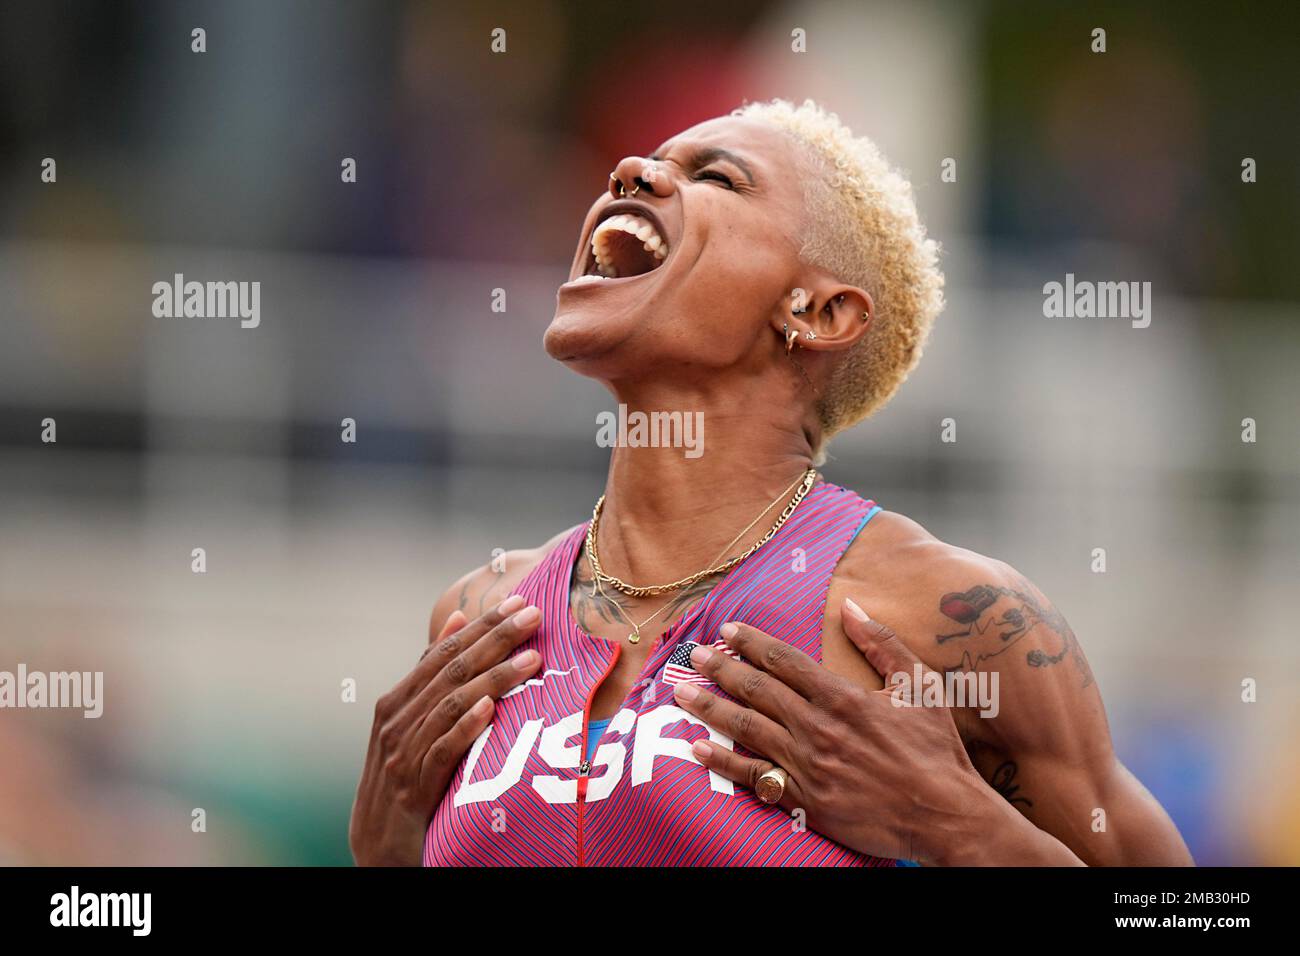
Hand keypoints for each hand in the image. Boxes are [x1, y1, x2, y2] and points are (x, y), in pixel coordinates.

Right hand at [348, 595, 542, 865]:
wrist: (378, 847)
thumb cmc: (404, 778)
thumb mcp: (413, 725)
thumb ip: (433, 677)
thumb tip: (457, 621)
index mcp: (397, 702)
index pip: (443, 652)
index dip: (482, 625)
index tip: (519, 603)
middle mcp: (395, 721)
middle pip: (451, 670)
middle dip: (495, 639)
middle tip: (533, 616)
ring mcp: (402, 754)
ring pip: (452, 705)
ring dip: (494, 679)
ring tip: (531, 660)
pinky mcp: (414, 788)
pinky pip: (443, 751)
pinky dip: (465, 726)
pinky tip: (490, 709)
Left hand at [671, 598, 1000, 864]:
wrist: (945, 816)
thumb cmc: (936, 750)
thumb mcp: (920, 686)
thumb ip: (883, 644)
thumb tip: (851, 606)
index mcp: (844, 697)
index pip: (785, 661)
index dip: (753, 643)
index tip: (728, 630)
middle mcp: (819, 728)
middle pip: (758, 691)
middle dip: (721, 669)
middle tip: (694, 656)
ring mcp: (808, 765)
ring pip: (748, 729)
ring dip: (711, 708)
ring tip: (681, 692)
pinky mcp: (805, 800)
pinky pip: (755, 776)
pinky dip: (723, 762)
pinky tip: (697, 749)